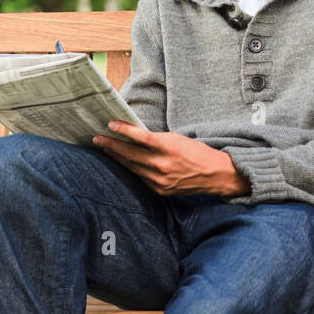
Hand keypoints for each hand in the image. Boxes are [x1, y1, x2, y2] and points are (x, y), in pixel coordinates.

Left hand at [92, 122, 250, 197]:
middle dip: (111, 146)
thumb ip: (157, 139)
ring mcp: (160, 180)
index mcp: (170, 148)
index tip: (111, 124)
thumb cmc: (199, 152)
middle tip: (97, 138)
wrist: (216, 175)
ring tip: (105, 149)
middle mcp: (163, 165)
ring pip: (132, 167)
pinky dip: (131, 168)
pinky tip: (123, 162)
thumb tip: (136, 135)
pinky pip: (140, 177)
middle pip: (131, 154)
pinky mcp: (160, 190)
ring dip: (117, 157)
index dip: (124, 130)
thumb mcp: (179, 139)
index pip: (141, 138)